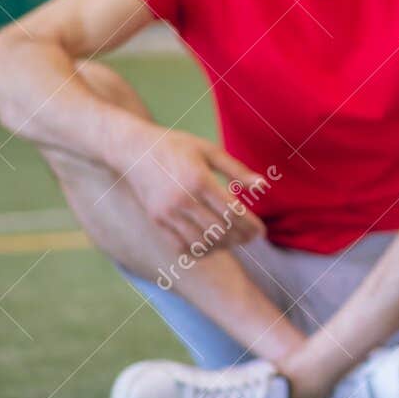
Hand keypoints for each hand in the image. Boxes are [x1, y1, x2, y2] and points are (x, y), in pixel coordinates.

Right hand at [120, 126, 267, 254]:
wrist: (135, 150)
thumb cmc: (177, 146)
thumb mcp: (209, 151)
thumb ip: (237, 170)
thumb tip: (264, 186)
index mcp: (199, 180)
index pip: (232, 213)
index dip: (250, 226)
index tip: (260, 231)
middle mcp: (182, 199)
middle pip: (219, 231)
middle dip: (240, 238)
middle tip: (251, 238)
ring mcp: (166, 212)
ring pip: (201, 243)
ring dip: (222, 247)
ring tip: (234, 241)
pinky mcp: (156, 220)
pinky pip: (181, 246)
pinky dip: (200, 251)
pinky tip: (212, 245)